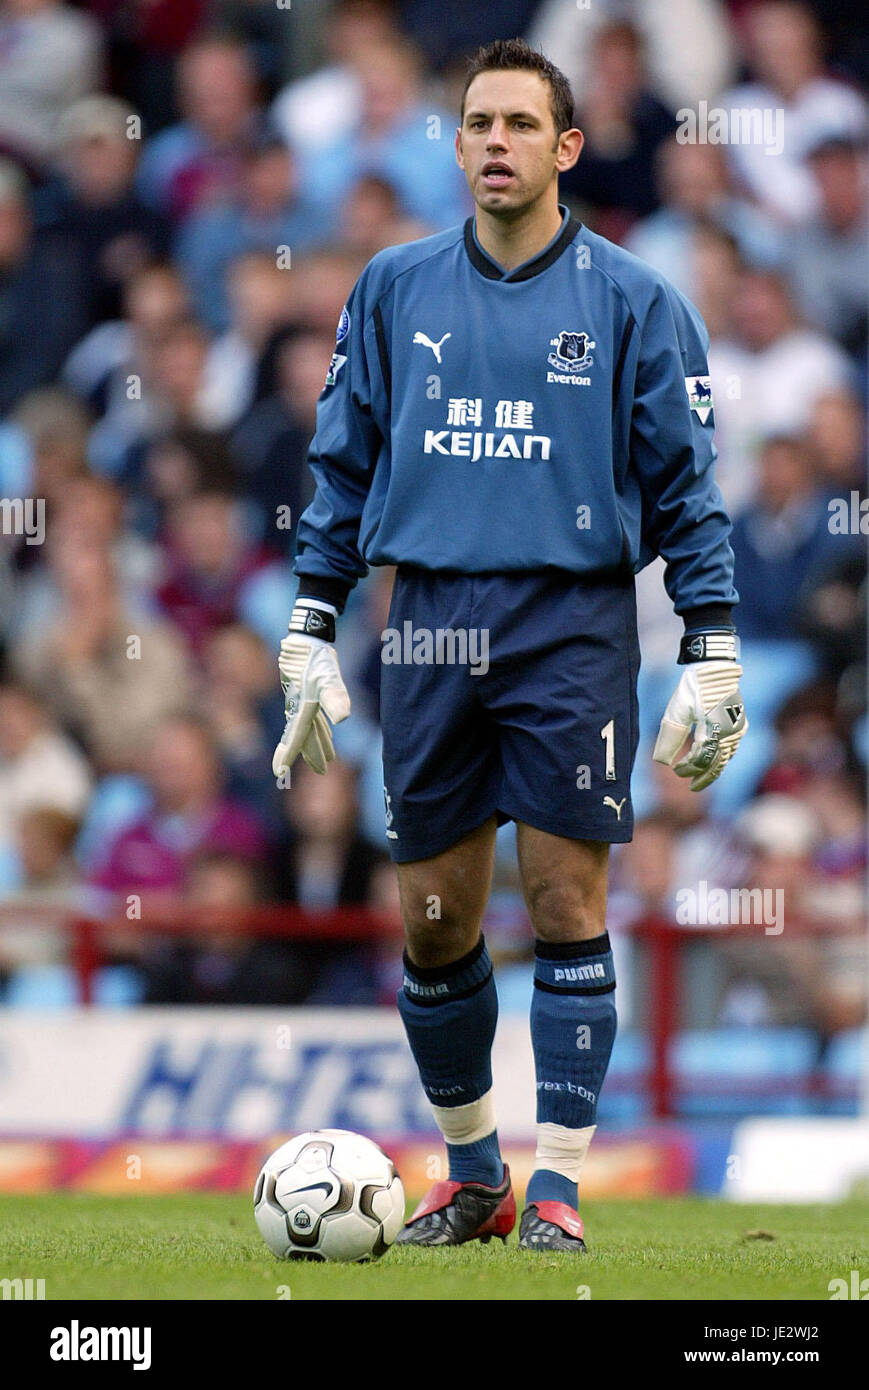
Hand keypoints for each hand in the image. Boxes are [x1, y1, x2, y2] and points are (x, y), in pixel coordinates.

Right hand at [272, 624, 350, 778]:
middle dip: (312, 754)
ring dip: (319, 743)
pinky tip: (329, 733)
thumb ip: (334, 697)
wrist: (308, 638)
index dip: (287, 756)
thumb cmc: (316, 658)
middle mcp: (298, 708)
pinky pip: (314, 718)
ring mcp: (302, 701)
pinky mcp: (308, 694)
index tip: (279, 773)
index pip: (294, 738)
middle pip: (304, 737)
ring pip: (310, 729)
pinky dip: (322, 729)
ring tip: (330, 759)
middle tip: (322, 770)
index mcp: (301, 708)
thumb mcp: (327, 677)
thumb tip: (342, 719)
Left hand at [653, 660, 746, 790]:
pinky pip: (732, 748)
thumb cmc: (692, 688)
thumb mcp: (676, 712)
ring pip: (726, 757)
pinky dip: (722, 758)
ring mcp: (738, 729)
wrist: (715, 668)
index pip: (700, 759)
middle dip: (704, 777)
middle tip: (692, 788)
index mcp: (713, 731)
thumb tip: (662, 763)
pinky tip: (714, 761)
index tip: (676, 771)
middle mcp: (729, 733)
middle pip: (716, 763)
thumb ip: (669, 739)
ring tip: (702, 777)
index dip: (687, 768)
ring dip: (714, 769)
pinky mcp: (740, 724)